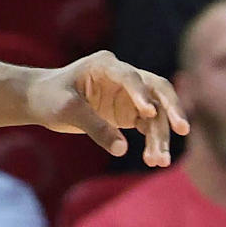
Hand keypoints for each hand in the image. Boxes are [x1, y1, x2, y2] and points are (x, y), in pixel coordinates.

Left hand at [28, 49, 185, 162]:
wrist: (42, 100)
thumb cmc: (50, 98)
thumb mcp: (67, 111)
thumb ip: (94, 127)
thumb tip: (123, 150)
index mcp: (105, 65)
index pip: (130, 76)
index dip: (140, 93)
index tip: (148, 112)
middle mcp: (124, 76)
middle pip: (157, 89)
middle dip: (172, 109)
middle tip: (183, 129)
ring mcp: (131, 94)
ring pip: (157, 113)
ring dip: (161, 136)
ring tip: (160, 162)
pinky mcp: (132, 112)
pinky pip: (150, 127)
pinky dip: (154, 142)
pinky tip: (154, 160)